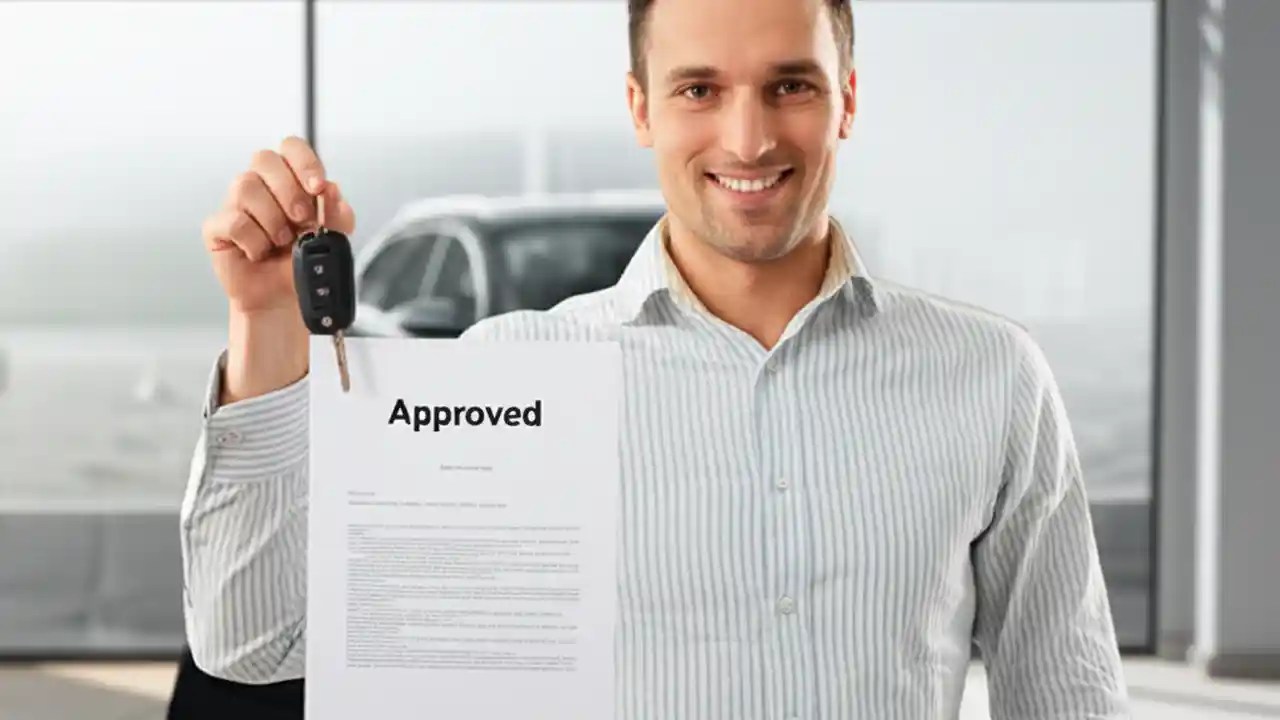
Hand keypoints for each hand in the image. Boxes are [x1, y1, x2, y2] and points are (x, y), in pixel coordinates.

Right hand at [201, 135, 356, 315]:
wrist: (283, 298)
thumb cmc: (302, 263)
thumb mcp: (333, 239)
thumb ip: (337, 214)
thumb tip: (331, 190)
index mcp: (289, 179)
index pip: (291, 147)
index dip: (304, 162)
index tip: (317, 186)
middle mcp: (260, 185)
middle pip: (264, 159)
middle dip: (289, 191)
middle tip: (302, 220)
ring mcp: (235, 204)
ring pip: (246, 186)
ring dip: (272, 219)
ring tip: (282, 242)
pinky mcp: (217, 227)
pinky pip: (233, 220)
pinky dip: (254, 240)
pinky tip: (260, 252)